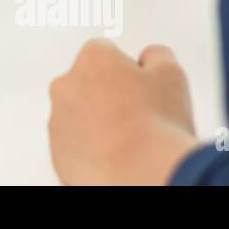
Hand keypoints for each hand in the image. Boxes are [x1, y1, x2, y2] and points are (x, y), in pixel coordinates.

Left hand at [48, 39, 198, 185]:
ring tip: (129, 145)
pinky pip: (76, 147)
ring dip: (99, 125)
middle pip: (89, 84)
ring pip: (81, 117)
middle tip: (138, 120)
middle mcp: (65, 85)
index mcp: (91, 59)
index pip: (107, 54)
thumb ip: (157, 55)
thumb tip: (148, 57)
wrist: (142, 175)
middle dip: (109, 96)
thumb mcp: (172, 75)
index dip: (129, 72)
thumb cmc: (159, 123)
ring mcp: (57, 121)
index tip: (144, 93)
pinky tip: (116, 161)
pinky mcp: (57, 153)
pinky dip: (92, 152)